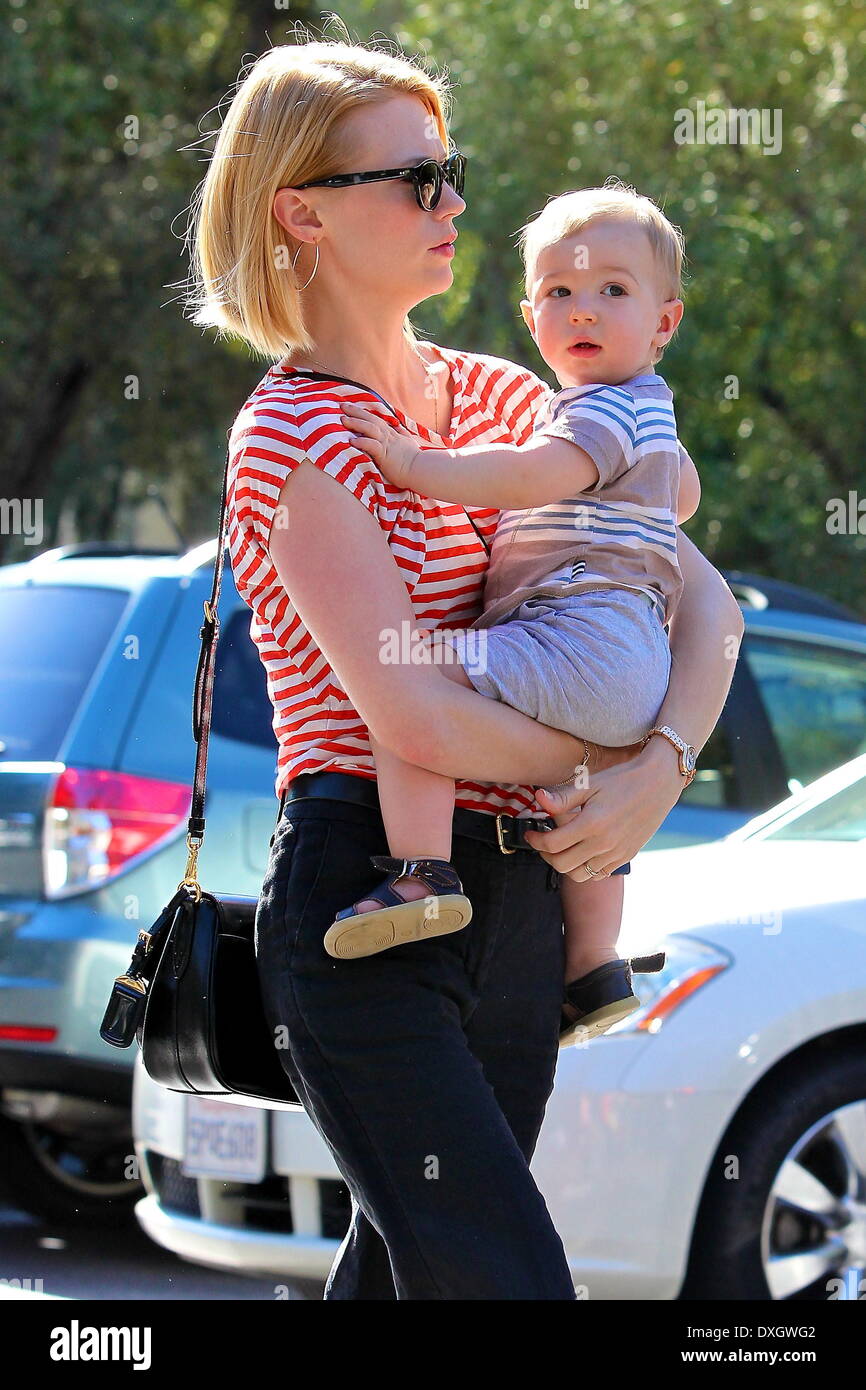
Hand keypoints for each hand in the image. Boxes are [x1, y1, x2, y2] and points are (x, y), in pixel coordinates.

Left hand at [341, 402, 422, 487]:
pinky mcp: (385, 455)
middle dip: (356, 411)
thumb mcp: (408, 443)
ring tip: (343, 420)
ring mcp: (387, 444)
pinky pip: (372, 446)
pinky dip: (362, 442)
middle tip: (342, 405)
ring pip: (370, 429)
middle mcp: (388, 436)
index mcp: (392, 434)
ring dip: (356, 423)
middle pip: (371, 419)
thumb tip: (398, 427)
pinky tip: (351, 441)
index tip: (350, 407)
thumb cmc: (414, 460)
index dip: (363, 412)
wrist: (422, 470)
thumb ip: (402, 434)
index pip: (375, 419)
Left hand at [522, 736, 684, 880]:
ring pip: (580, 875)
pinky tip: (582, 851)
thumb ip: (562, 797)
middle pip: (562, 864)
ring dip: (564, 865)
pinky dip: (585, 868)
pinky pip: (599, 873)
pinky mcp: (626, 856)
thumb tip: (538, 800)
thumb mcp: (590, 784)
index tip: (530, 833)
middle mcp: (604, 843)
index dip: (535, 841)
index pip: (552, 844)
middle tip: (542, 842)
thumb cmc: (621, 779)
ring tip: (561, 849)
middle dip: (546, 855)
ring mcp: (617, 853)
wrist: (658, 783)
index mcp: (592, 824)